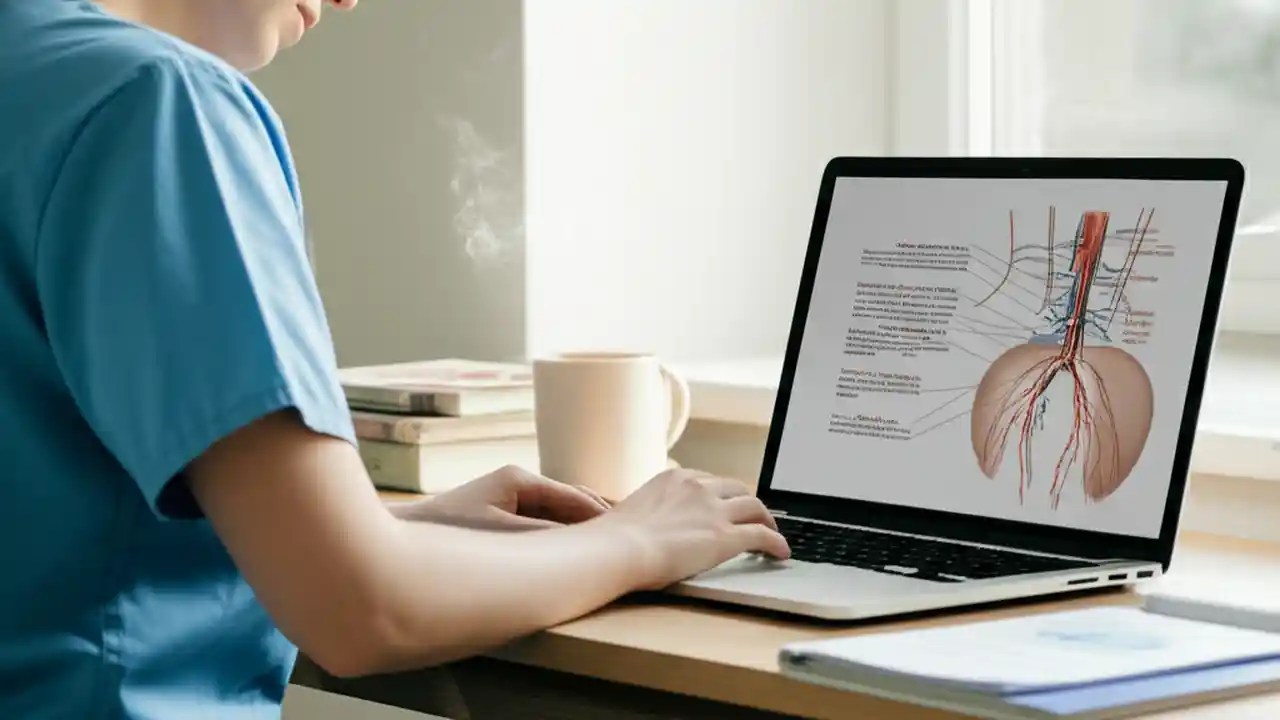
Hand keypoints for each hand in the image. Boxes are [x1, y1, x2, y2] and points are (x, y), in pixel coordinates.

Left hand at [391, 465, 611, 530]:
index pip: (575, 497)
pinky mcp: (503, 513)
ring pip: (561, 512)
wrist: (403, 533)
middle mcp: (518, 483)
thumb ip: (543, 539)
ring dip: (584, 527)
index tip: (629, 530)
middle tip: (632, 535)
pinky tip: (577, 551)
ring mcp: (511, 497)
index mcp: (520, 480)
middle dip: (601, 518)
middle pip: (572, 500)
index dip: (603, 515)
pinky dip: (565, 534)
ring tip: (613, 543)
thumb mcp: (501, 537)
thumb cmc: (447, 534)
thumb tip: (581, 544)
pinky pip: (545, 522)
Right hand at [596, 469, 789, 589]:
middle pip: (737, 489)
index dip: (722, 495)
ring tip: (772, 532)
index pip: (709, 481)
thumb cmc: (615, 538)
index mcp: (674, 477)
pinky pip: (762, 534)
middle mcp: (698, 487)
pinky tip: (781, 552)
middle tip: (754, 516)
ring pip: (755, 507)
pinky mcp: (726, 536)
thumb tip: (647, 527)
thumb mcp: (634, 511)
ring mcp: (714, 510)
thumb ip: (651, 512)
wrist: (619, 549)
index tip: (725, 504)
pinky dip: (776, 542)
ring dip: (767, 519)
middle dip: (747, 502)